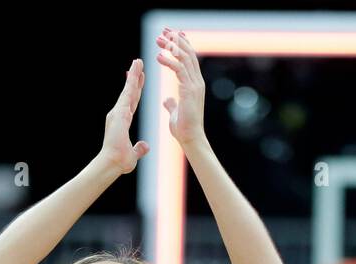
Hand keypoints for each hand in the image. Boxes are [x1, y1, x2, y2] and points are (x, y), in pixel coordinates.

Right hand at [98, 59, 149, 173]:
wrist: (111, 163)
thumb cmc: (119, 161)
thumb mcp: (133, 154)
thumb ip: (139, 148)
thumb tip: (145, 146)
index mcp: (122, 121)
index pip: (132, 102)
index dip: (136, 91)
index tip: (139, 80)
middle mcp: (118, 114)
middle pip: (130, 93)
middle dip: (135, 78)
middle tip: (139, 64)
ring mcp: (117, 112)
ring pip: (128, 90)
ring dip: (133, 75)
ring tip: (138, 62)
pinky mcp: (119, 113)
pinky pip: (127, 94)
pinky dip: (132, 83)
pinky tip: (135, 73)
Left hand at [156, 28, 205, 145]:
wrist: (190, 139)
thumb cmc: (183, 129)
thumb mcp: (175, 112)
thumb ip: (172, 103)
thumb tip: (167, 99)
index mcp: (194, 85)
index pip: (189, 59)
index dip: (181, 45)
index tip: (171, 34)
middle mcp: (197, 82)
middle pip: (188, 54)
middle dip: (176, 40)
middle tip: (163, 31)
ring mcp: (195, 85)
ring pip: (185, 58)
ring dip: (171, 47)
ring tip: (158, 40)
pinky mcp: (189, 90)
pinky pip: (179, 69)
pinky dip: (169, 60)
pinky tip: (158, 56)